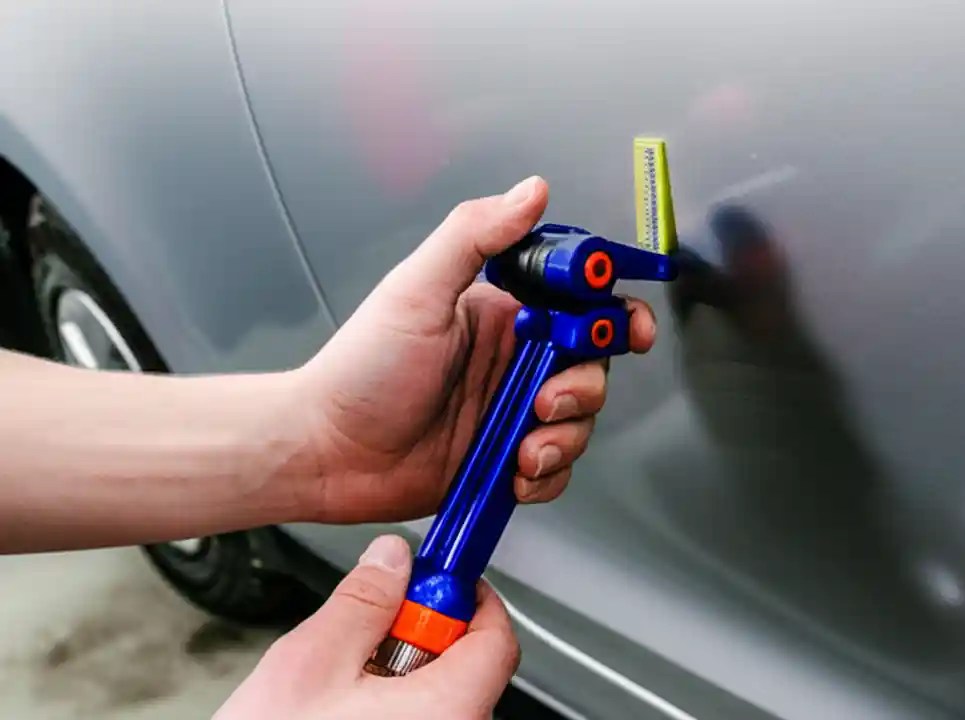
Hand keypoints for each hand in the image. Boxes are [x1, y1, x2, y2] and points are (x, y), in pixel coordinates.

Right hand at [215, 536, 516, 719]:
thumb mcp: (309, 664)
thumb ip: (362, 603)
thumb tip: (393, 560)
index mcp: (450, 711)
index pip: (498, 638)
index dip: (468, 598)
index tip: (434, 578)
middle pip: (469, 669)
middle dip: (423, 637)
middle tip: (369, 631)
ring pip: (441, 702)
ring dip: (402, 678)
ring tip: (342, 686)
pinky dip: (394, 711)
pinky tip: (342, 715)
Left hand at [289, 177, 656, 522]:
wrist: (326, 452)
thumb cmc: (361, 369)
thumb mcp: (417, 290)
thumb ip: (475, 235)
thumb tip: (531, 191)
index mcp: (503, 312)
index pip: (580, 301)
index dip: (615, 312)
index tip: (629, 328)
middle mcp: (515, 359)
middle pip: (592, 364)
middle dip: (585, 385)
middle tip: (547, 399)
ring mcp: (511, 411)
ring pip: (581, 420)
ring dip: (565, 435)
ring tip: (524, 444)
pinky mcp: (505, 460)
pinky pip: (556, 468)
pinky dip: (546, 474)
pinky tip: (514, 471)